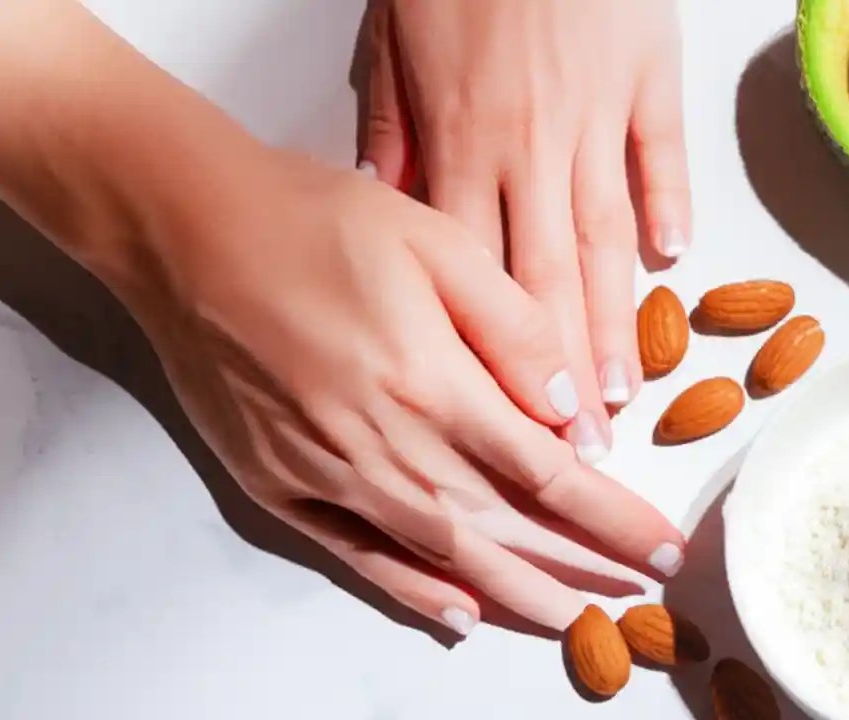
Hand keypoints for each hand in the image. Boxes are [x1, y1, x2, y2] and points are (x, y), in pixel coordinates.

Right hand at [126, 148, 685, 634]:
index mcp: (434, 383)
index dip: (614, 520)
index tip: (662, 550)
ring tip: (573, 619)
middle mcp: (386, 445)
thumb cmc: (318, 220)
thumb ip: (513, 329)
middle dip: (581, 567)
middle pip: (506, 528)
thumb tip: (571, 410)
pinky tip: (458, 613)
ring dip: (515, 593)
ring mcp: (328, 473)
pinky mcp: (280, 483)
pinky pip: (359, 554)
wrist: (187, 228)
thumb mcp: (437, 242)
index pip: (550, 475)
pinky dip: (413, 589)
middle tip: (636, 597)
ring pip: (443, 554)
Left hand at [360, 0, 692, 458]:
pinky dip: (667, 205)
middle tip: (581, 446)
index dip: (493, 360)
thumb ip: (392, 135)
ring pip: (608, 237)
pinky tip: (675, 258)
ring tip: (628, 389)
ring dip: (617, 318)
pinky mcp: (647, 81)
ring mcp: (597, 117)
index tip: (507, 425)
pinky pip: (659, 155)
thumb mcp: (391, 45)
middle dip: (564, 373)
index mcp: (462, 141)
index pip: (478, 277)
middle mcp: (532, 146)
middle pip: (549, 279)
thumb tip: (390, 209)